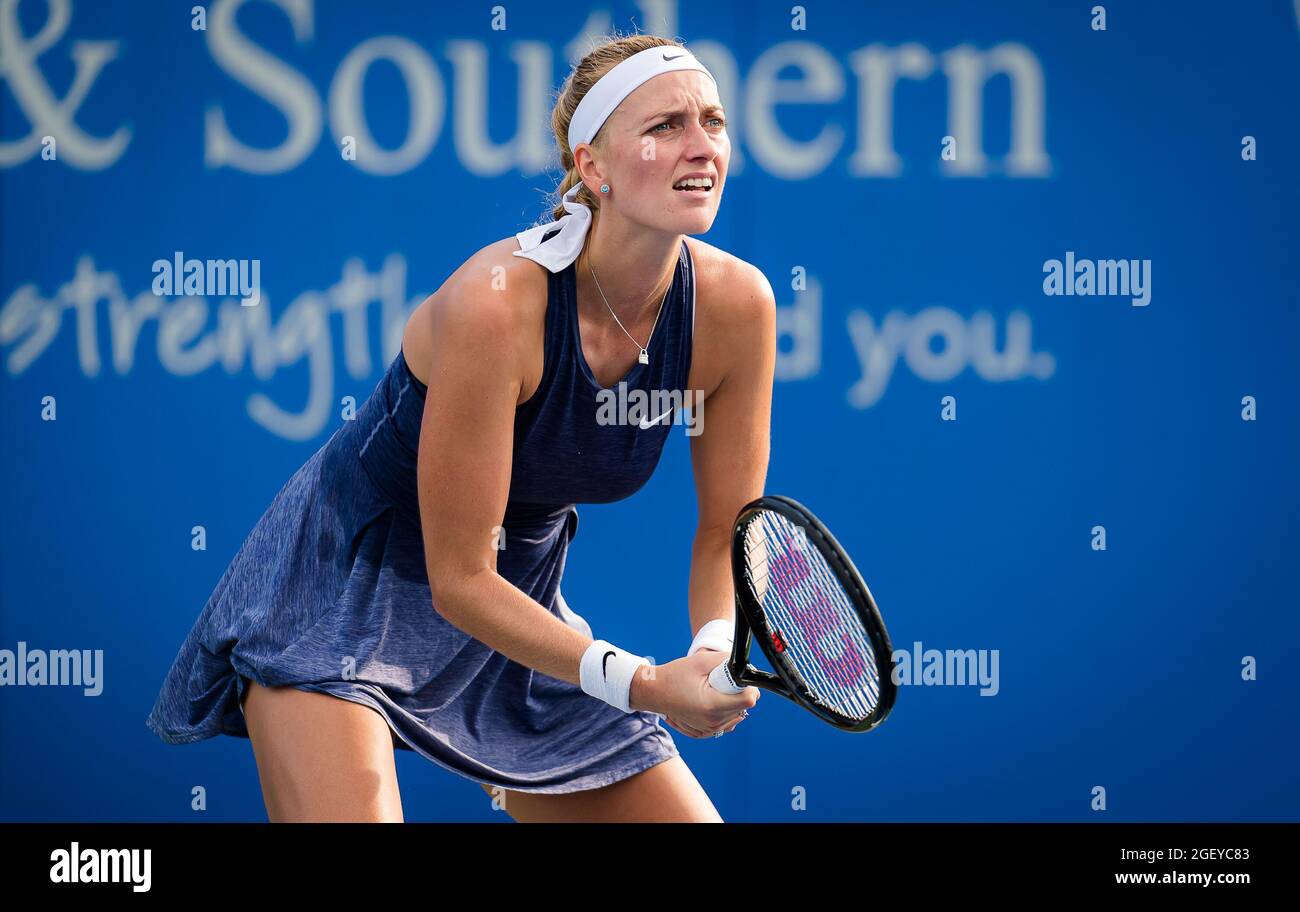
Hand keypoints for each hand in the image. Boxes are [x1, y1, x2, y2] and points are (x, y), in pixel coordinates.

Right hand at [634, 648, 757, 738]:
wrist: (654, 692)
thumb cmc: (675, 675)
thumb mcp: (701, 661)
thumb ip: (727, 661)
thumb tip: (745, 667)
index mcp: (712, 705)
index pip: (749, 700)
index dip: (748, 686)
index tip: (736, 678)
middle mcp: (712, 722)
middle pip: (744, 706)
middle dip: (738, 691)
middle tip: (719, 681)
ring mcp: (709, 730)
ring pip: (738, 714)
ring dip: (731, 701)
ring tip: (712, 691)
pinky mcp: (706, 733)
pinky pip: (728, 721)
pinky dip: (724, 710)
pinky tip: (711, 700)